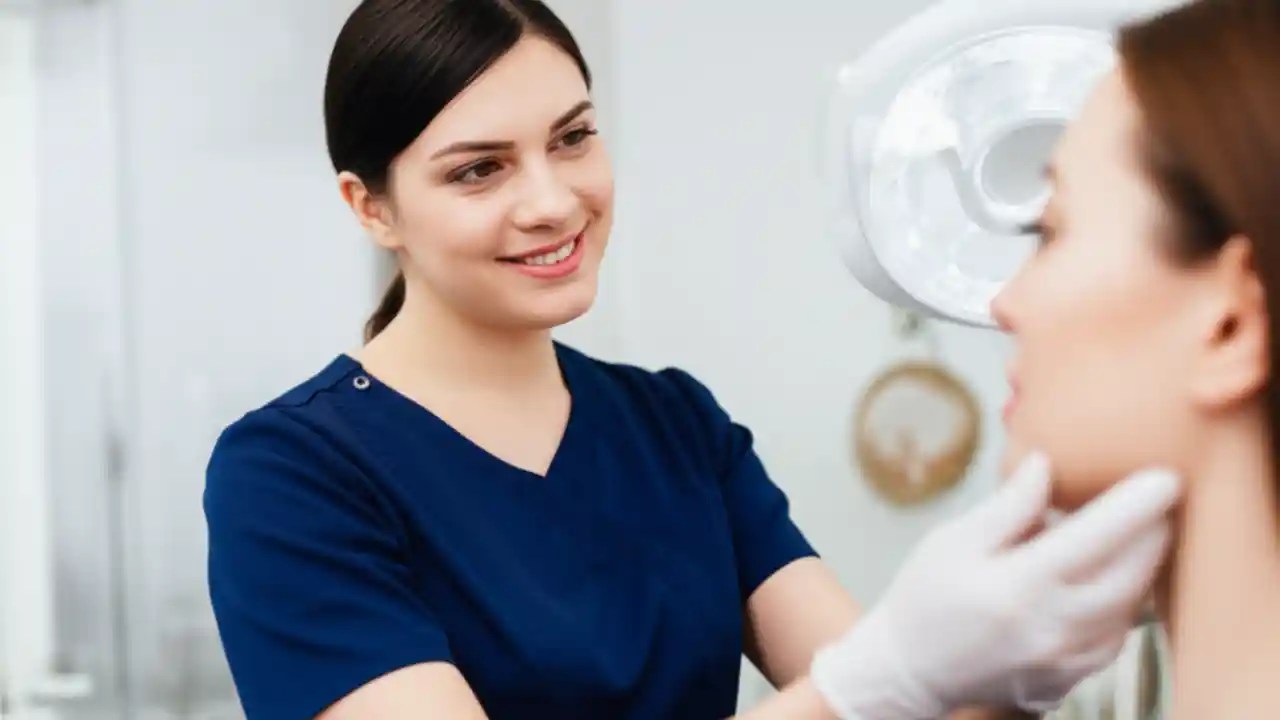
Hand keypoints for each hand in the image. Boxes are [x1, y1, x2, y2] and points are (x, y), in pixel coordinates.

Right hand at [809, 453, 1179, 718]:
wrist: (911, 669)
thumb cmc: (926, 597)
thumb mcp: (952, 540)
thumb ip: (1006, 507)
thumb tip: (1046, 463)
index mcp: (1018, 585)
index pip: (1095, 538)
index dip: (1136, 506)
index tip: (1165, 477)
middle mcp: (1050, 627)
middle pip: (1131, 576)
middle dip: (1155, 534)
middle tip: (1161, 499)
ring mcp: (1064, 660)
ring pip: (1131, 609)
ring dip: (1143, 570)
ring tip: (1136, 535)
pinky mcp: (1070, 679)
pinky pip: (1116, 638)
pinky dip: (1124, 605)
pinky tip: (1109, 581)